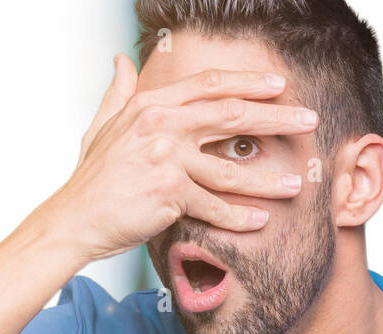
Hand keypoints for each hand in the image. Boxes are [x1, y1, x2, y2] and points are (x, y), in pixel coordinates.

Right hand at [38, 54, 318, 263]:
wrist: (75, 219)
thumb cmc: (91, 180)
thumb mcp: (101, 127)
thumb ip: (118, 94)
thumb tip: (121, 63)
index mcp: (151, 106)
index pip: (209, 85)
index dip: (247, 83)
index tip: (278, 85)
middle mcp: (162, 125)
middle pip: (231, 115)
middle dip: (276, 117)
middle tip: (307, 120)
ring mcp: (167, 159)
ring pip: (231, 169)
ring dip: (268, 178)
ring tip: (296, 183)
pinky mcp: (170, 193)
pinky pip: (215, 206)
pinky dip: (240, 217)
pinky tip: (262, 221)